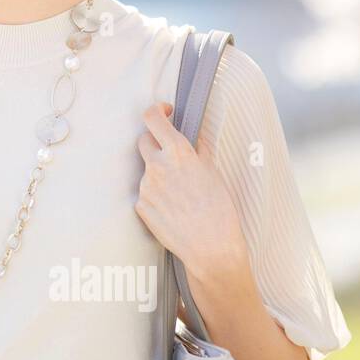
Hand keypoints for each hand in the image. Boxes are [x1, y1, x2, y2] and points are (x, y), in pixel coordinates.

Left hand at [134, 101, 249, 285]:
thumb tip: (193, 135)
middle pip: (143, 141)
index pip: (152, 118)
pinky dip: (156, 196)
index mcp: (177, 152)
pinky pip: (145, 193)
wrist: (210, 247)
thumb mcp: (214, 172)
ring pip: (146, 170)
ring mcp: (145, 186)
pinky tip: (174, 209)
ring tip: (181, 194)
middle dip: (154, 143)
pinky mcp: (140, 205)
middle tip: (171, 155)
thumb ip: (198, 149)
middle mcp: (156, 165)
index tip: (164, 113)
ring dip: (159, 174)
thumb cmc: (219, 210)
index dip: (156, 111)